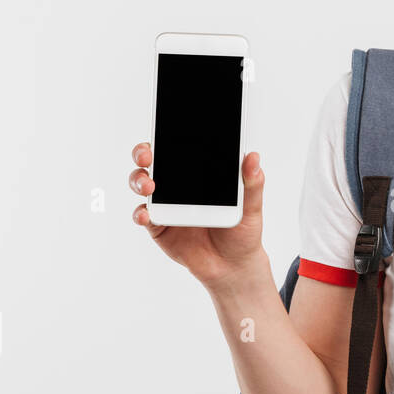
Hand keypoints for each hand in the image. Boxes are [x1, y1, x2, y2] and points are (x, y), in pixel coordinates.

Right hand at [130, 142, 267, 288]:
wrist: (233, 265)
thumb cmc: (242, 231)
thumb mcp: (252, 207)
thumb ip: (252, 183)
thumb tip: (253, 156)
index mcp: (199, 173)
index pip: (179, 147)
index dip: (168, 135)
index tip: (166, 128)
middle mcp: (178, 185)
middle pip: (153, 161)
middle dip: (144, 153)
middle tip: (148, 156)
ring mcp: (166, 204)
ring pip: (142, 184)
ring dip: (139, 180)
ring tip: (149, 186)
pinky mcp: (158, 226)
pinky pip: (143, 216)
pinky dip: (140, 213)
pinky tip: (146, 214)